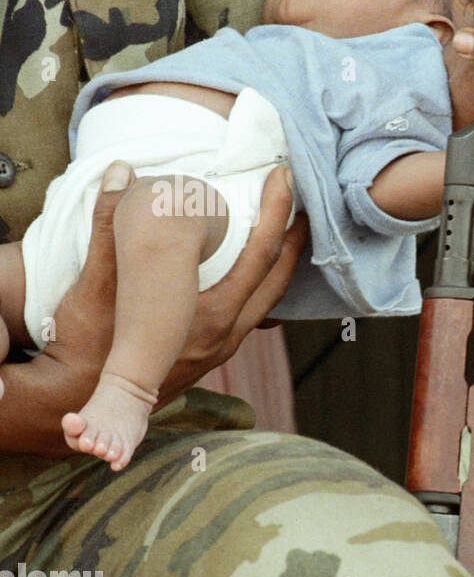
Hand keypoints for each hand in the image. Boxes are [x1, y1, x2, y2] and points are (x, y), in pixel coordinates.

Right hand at [46, 161, 303, 409]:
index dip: (275, 212)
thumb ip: (108, 226)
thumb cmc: (82, 349)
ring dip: (276, 261)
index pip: (260, 257)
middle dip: (290, 235)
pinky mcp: (210, 354)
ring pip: (266, 299)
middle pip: (276, 279)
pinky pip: (249, 312)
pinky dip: (257, 283)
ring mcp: (220, 349)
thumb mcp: (92, 285)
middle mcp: (225, 337)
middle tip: (296, 197)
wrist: (75, 403)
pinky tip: (250, 268)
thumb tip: (120, 172)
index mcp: (208, 318)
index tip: (282, 177)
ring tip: (281, 227)